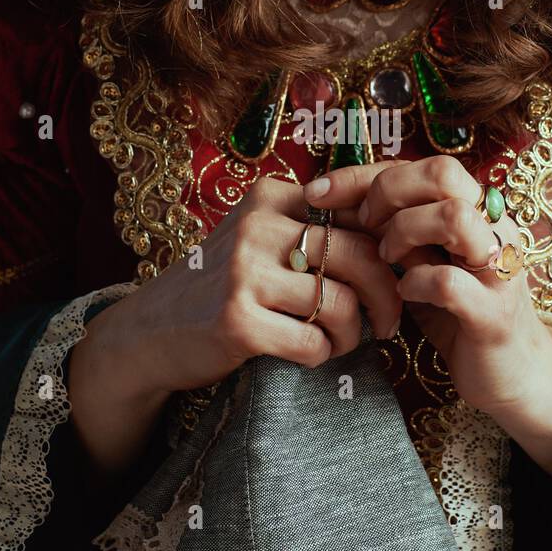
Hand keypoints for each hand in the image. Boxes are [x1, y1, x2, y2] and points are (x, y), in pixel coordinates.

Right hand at [68, 173, 401, 472]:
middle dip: (387, 296)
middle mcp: (257, 225)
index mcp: (271, 196)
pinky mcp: (237, 320)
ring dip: (353, 333)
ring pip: (341, 302)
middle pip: (359, 255)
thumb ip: (318, 231)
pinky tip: (311, 353)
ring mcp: (243, 272)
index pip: (358, 213)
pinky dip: (323, 354)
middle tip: (390, 322)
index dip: (389, 250)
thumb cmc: (224, 286)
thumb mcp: (263, 240)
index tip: (396, 278)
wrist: (151, 331)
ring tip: (342, 341)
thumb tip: (400, 239)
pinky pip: (313, 341)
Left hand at [305, 155, 551, 483]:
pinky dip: (415, 283)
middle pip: (445, 173)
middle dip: (389, 192)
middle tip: (366, 227)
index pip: (421, 166)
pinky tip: (404, 294)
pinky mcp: (494, 314)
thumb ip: (397, 231)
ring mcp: (500, 270)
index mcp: (479, 211)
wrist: (513, 376)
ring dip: (404, 232)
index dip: (364, 173)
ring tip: (387, 259)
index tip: (317, 192)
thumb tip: (337, 204)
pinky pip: (449, 281)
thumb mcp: (424, 263)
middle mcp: (495, 229)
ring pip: (454, 217)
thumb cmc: (460, 315)